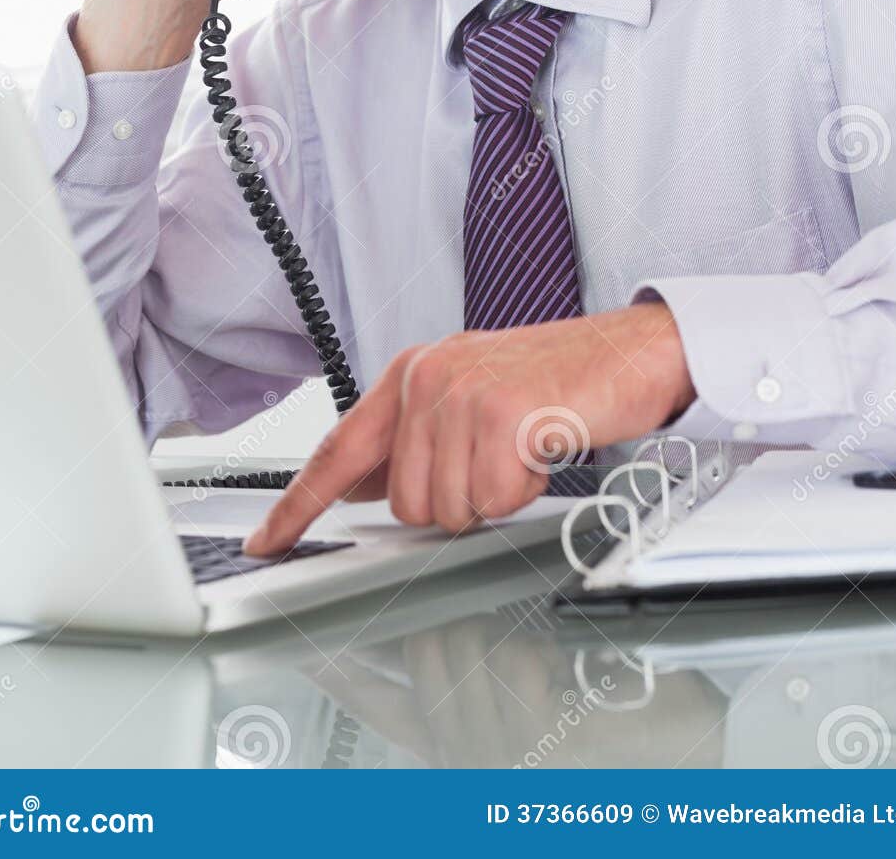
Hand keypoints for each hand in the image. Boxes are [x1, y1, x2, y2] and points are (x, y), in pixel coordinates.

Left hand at [243, 301, 694, 555]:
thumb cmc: (554, 380)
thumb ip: (411, 438)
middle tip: (497, 463)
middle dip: (455, 501)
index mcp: (410, 373)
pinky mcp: (503, 414)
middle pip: (404, 503)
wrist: (629, 353)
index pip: (339, 450)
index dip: (298, 503)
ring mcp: (463, 393)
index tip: (266, 541)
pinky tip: (540, 451)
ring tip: (521, 451)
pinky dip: (523, 493)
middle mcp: (427, 377)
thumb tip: (359, 485)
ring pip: (447, 509)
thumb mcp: (467, 398)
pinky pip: (493, 501)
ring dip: (492, 497)